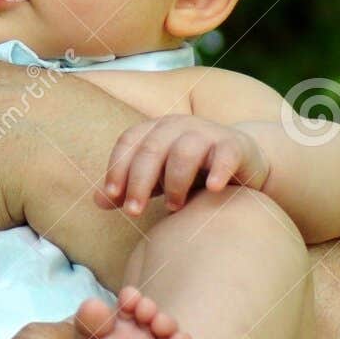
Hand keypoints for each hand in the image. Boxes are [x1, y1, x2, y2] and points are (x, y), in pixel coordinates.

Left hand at [100, 115, 268, 216]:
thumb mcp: (157, 180)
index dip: (117, 168)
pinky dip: (218, 170)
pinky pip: (225, 155)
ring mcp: (208, 133)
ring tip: (174, 208)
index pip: (129, 142)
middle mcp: (179, 126)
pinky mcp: (235, 146)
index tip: (112, 197)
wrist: (241, 162)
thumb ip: (130, 189)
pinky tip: (211, 189)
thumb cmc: (191, 172)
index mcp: (155, 130)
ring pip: (184, 152)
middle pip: (151, 150)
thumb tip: (97, 202)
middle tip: (134, 212)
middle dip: (139, 182)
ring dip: (175, 182)